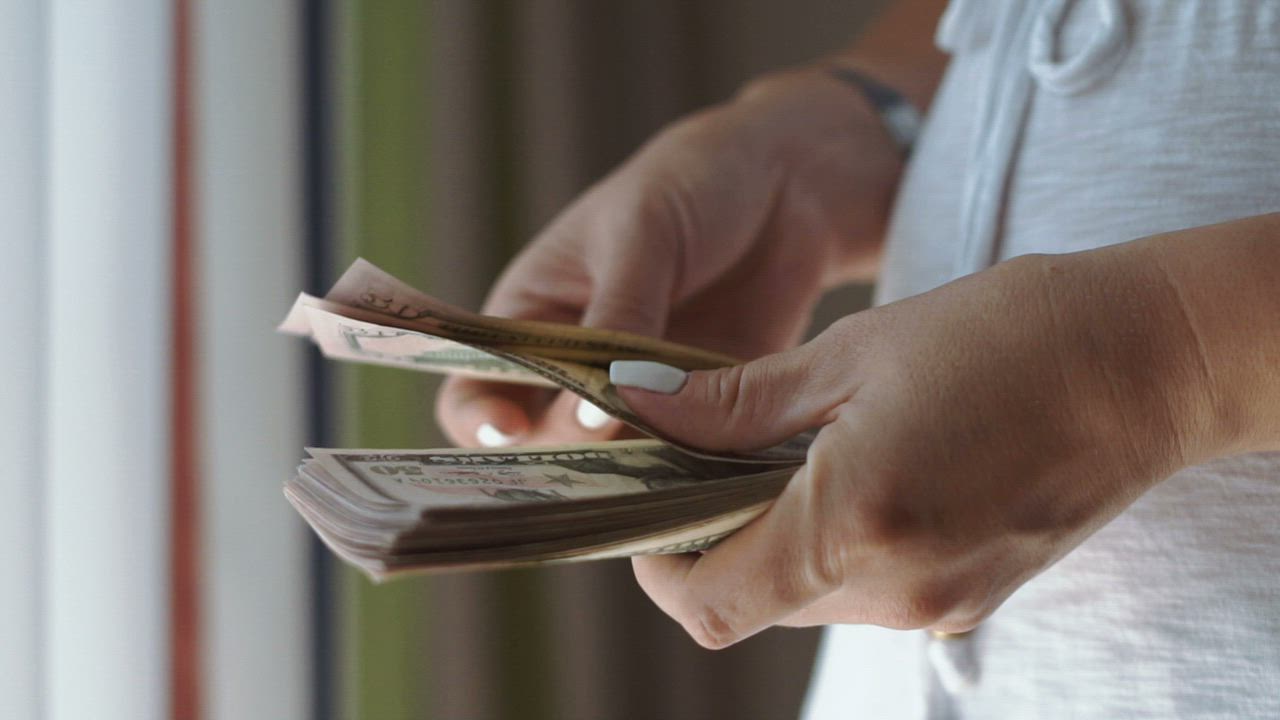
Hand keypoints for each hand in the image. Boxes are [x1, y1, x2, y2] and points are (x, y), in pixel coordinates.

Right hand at [436, 67, 903, 447]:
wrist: (790, 182)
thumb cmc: (691, 186)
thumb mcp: (641, 234)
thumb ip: (618, 317)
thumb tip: (591, 411)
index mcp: (534, 315)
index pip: (477, 383)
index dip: (482, 415)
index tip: (509, 430)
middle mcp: (577, 367)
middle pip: (543, 440)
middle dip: (563, 456)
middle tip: (602, 446)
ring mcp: (643, 395)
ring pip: (617, 460)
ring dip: (633, 469)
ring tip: (662, 456)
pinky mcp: (708, 412)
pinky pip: (689, 457)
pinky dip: (694, 467)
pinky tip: (711, 462)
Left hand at [614, 247, 1221, 648]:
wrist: (1147, 361)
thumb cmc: (1004, 335)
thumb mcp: (853, 352)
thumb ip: (737, 400)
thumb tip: (640, 404)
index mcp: (852, 525)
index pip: (707, 603)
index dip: (657, 562)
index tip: (653, 501)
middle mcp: (893, 591)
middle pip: (752, 602)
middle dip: (715, 540)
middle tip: (714, 457)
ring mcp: (938, 606)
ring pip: (807, 599)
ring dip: (777, 540)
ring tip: (792, 452)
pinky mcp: (970, 597)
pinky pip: (867, 591)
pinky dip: (836, 545)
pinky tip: (856, 472)